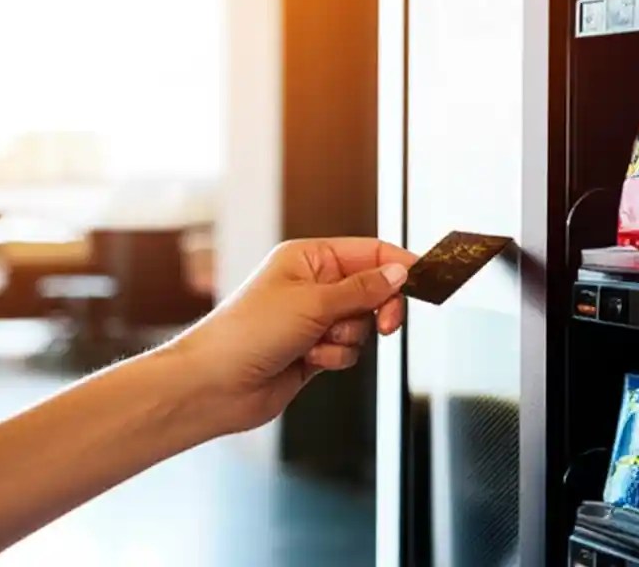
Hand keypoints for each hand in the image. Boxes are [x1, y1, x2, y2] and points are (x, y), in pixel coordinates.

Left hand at [164, 238, 417, 435]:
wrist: (214, 385)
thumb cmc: (247, 333)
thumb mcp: (313, 302)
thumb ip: (362, 289)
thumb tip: (399, 273)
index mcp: (308, 259)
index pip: (369, 253)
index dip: (398, 266)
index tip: (424, 280)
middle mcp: (312, 285)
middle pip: (373, 290)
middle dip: (376, 309)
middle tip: (386, 324)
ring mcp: (313, 319)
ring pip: (362, 324)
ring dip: (347, 338)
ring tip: (317, 343)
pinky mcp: (314, 351)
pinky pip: (349, 350)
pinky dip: (336, 357)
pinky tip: (309, 360)